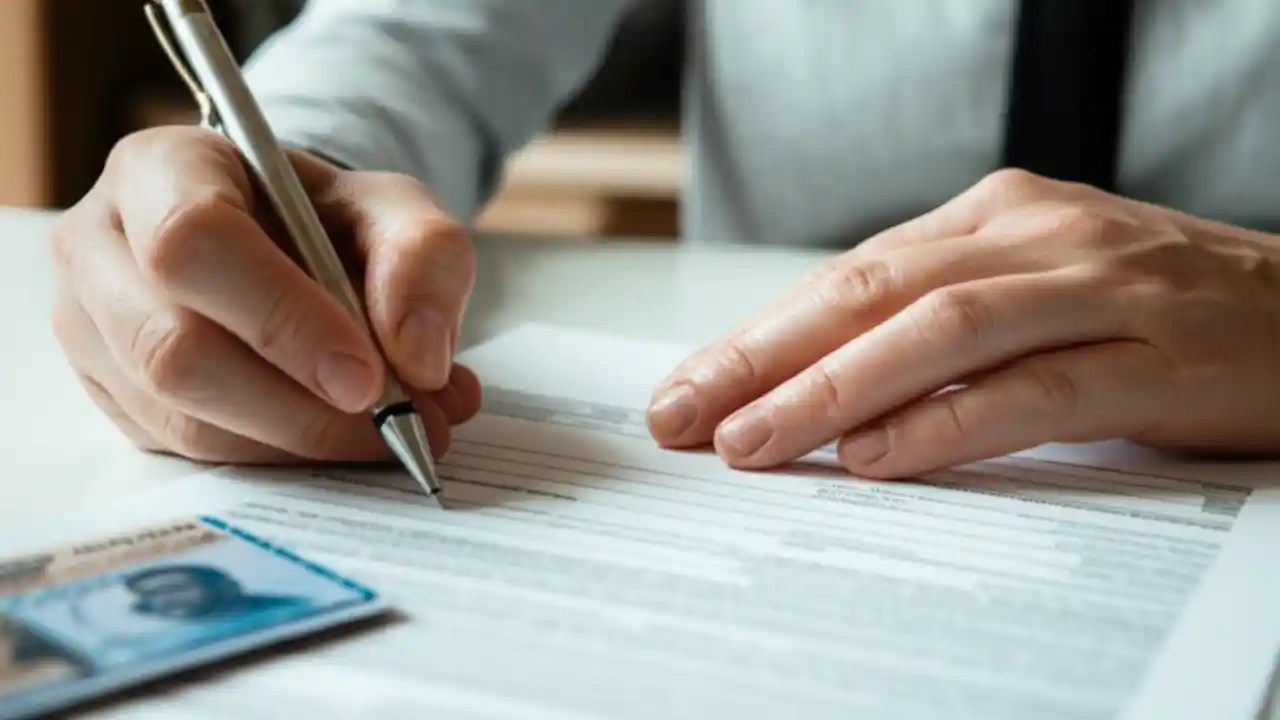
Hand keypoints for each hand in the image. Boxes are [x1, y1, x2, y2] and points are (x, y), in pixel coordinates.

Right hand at [50, 127, 480, 463]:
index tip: (367, 377)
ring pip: (181, 416)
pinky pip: (187, 451)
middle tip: (397, 424)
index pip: (192, 240)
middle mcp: (100, 247)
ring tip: (391, 431)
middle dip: (299, 406)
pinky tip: (339, 437)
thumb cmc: (324, 218)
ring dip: (300, 441)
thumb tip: (419, 358)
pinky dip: (278, 456)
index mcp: (159, 169)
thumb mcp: (391, 207)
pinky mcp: (110, 397)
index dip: (282, 318)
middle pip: (173, 347)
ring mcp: (89, 329)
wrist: (283, 243)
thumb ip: (422, 257)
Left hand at [647, 169, 1279, 476]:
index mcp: (994, 217)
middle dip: (763, 357)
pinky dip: (947, 421)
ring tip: (753, 442)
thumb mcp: (1032, 293)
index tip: (686, 390)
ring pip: (939, 330)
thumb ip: (935, 324)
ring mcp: (1099, 288)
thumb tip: (813, 384)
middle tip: (684, 415)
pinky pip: (1034, 386)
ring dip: (833, 389)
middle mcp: (1035, 236)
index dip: (757, 336)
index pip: (847, 276)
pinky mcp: (1157, 355)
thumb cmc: (1153, 312)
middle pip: (870, 291)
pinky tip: (878, 456)